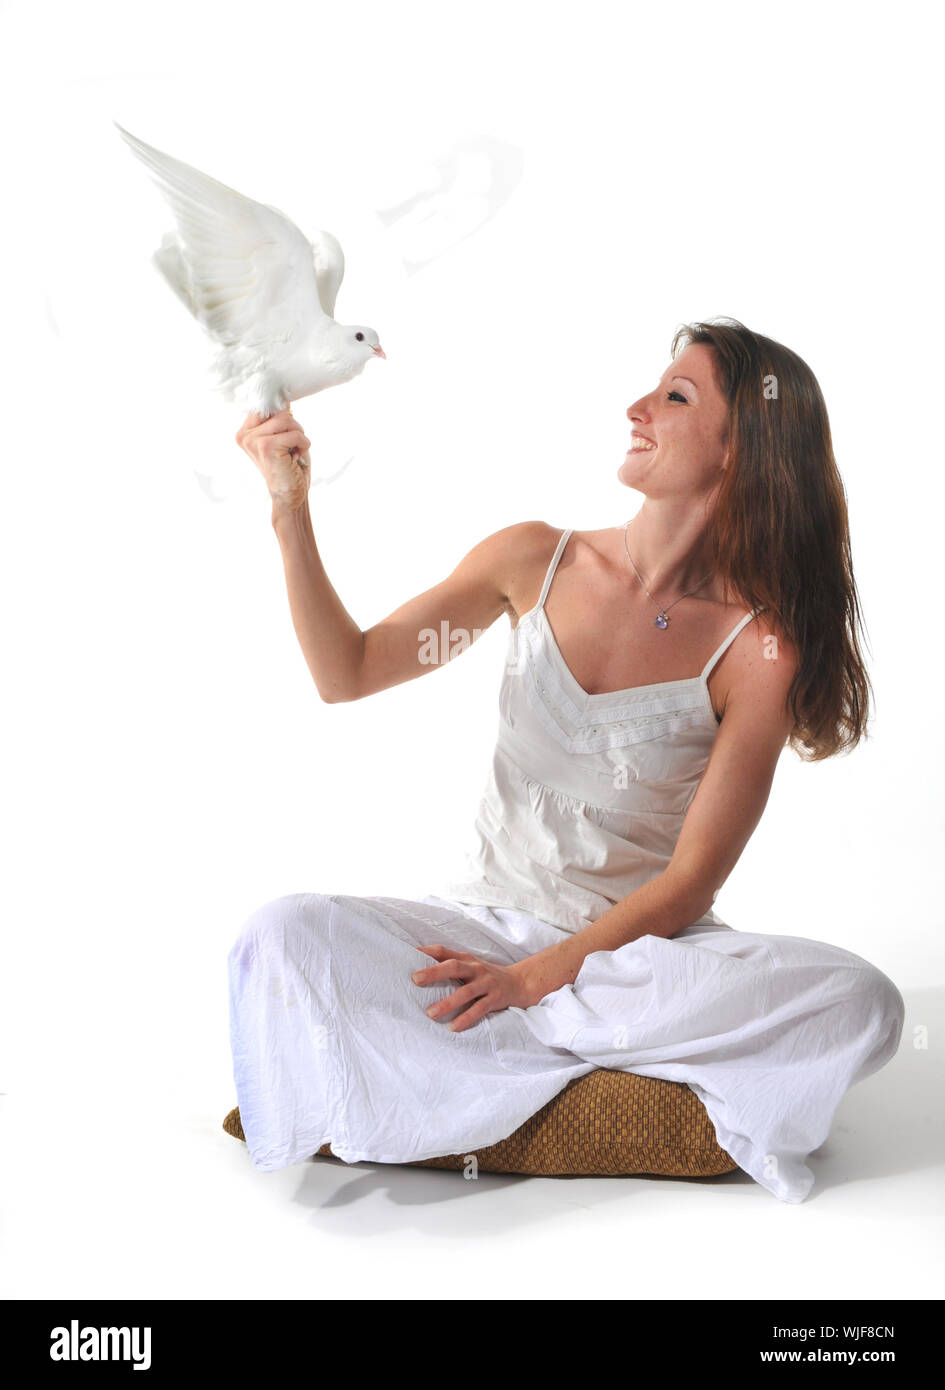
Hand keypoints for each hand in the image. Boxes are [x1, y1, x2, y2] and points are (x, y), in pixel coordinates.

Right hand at [235, 408, 311, 514]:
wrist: (289, 496)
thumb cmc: (288, 467)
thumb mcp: (282, 438)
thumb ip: (278, 419)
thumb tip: (283, 399)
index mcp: (245, 432)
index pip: (265, 405)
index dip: (281, 411)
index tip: (288, 423)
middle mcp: (245, 435)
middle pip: (279, 411)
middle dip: (294, 427)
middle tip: (292, 446)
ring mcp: (254, 440)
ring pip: (287, 420)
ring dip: (299, 436)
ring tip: (294, 452)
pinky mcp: (266, 446)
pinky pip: (295, 434)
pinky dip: (303, 444)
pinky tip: (296, 458)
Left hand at [411, 945, 540, 1032]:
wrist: (519, 983)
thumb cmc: (486, 976)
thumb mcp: (470, 966)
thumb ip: (450, 965)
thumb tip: (419, 968)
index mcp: (466, 960)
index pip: (444, 951)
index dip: (426, 951)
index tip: (407, 953)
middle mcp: (475, 969)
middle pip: (453, 967)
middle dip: (434, 972)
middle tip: (415, 979)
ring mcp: (486, 983)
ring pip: (465, 992)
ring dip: (447, 1003)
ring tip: (430, 1014)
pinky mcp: (495, 999)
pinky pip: (479, 1009)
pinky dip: (466, 1018)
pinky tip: (453, 1027)